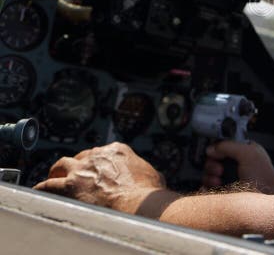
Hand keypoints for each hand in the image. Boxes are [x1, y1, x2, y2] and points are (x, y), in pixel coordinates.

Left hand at [33, 142, 171, 214]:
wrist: (136, 204)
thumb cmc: (148, 193)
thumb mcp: (152, 175)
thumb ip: (142, 172)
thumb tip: (148, 178)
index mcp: (118, 150)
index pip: (104, 152)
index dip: (100, 163)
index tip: (99, 171)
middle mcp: (97, 155)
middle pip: (82, 156)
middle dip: (79, 165)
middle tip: (78, 176)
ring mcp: (81, 169)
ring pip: (62, 165)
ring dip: (58, 172)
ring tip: (54, 178)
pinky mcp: (68, 186)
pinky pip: (48, 185)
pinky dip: (42, 188)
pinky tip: (39, 191)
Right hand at [204, 140, 273, 193]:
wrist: (266, 197)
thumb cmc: (264, 176)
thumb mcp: (247, 153)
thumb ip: (229, 146)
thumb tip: (211, 148)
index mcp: (242, 151)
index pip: (222, 146)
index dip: (216, 149)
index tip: (214, 154)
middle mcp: (235, 164)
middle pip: (212, 160)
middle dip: (212, 164)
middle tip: (220, 170)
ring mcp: (229, 177)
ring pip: (209, 174)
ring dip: (210, 176)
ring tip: (218, 180)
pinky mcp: (225, 190)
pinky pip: (209, 187)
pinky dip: (208, 186)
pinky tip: (216, 186)